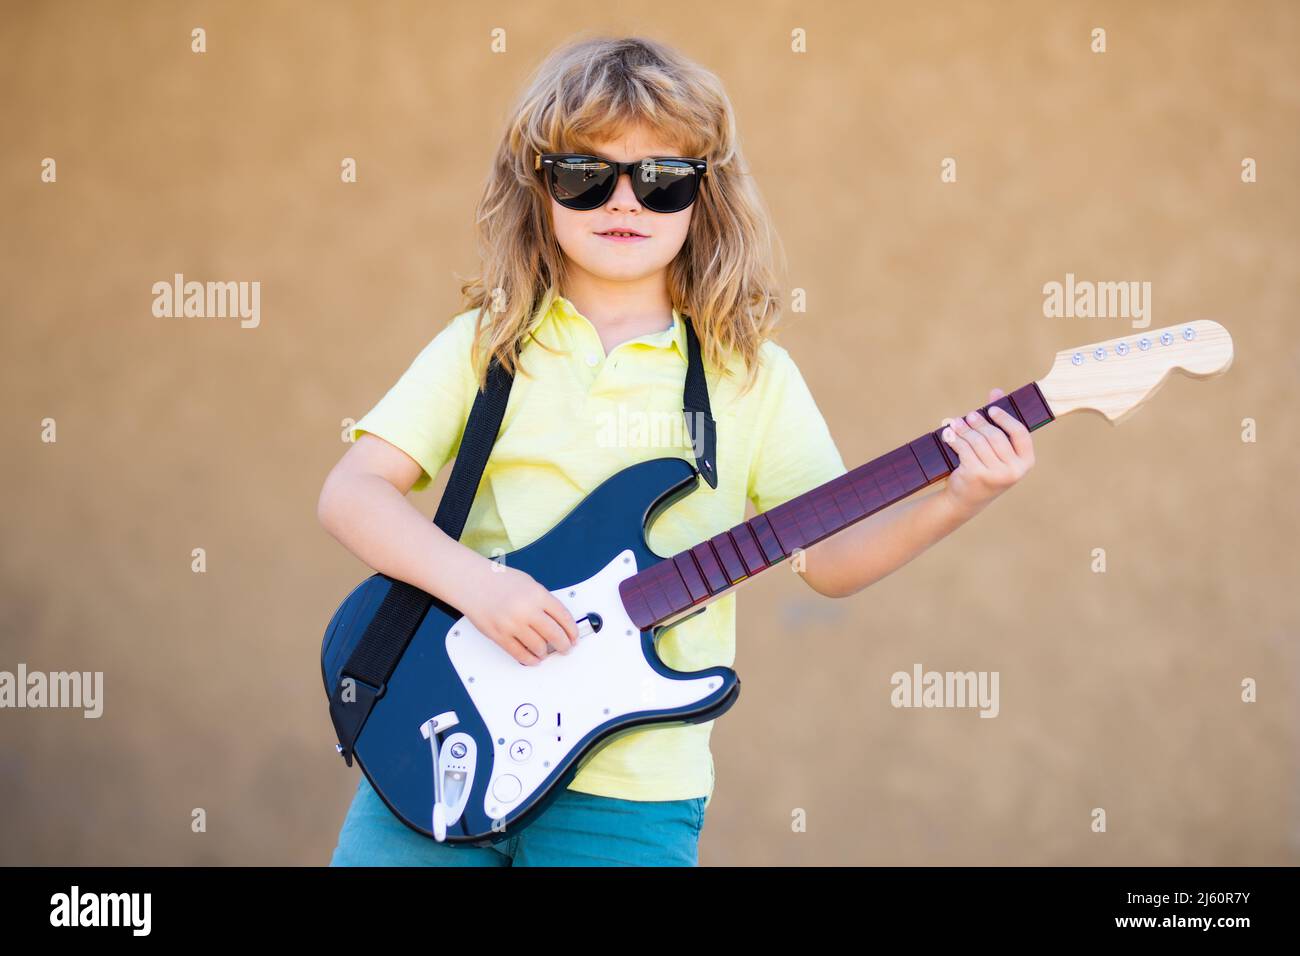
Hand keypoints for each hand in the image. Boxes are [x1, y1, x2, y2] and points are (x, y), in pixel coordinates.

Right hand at [456, 558, 578, 665]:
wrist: (472, 582)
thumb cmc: (498, 581)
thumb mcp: (529, 584)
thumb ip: (544, 601)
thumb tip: (559, 620)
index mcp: (537, 595)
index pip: (564, 617)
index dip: (572, 630)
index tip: (574, 636)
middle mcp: (526, 610)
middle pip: (555, 635)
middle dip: (564, 645)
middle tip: (566, 647)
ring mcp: (512, 624)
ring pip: (539, 647)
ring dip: (546, 653)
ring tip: (547, 651)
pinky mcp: (500, 636)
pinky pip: (519, 654)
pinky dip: (530, 659)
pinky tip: (534, 658)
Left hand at [938, 388, 1035, 517]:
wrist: (966, 500)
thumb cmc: (984, 469)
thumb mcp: (995, 449)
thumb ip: (999, 421)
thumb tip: (996, 391)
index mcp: (1026, 462)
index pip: (1020, 433)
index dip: (1005, 418)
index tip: (991, 409)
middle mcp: (1015, 470)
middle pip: (995, 436)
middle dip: (978, 423)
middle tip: (967, 416)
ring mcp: (996, 475)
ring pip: (978, 442)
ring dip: (963, 430)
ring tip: (955, 423)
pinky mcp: (977, 476)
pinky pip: (965, 450)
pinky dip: (954, 440)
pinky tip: (947, 435)